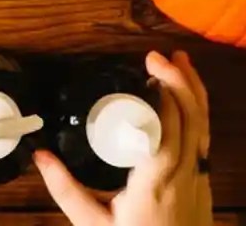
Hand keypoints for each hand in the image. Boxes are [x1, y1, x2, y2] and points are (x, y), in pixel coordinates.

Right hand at [35, 51, 211, 225]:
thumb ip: (66, 190)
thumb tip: (41, 156)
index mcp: (156, 184)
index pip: (169, 131)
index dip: (165, 95)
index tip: (149, 68)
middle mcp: (184, 177)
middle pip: (193, 120)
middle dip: (180, 81)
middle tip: (158, 55)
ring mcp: (199, 179)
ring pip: (205, 127)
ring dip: (194, 91)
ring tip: (180, 62)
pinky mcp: (203, 184)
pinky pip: (205, 139)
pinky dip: (198, 112)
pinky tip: (186, 101)